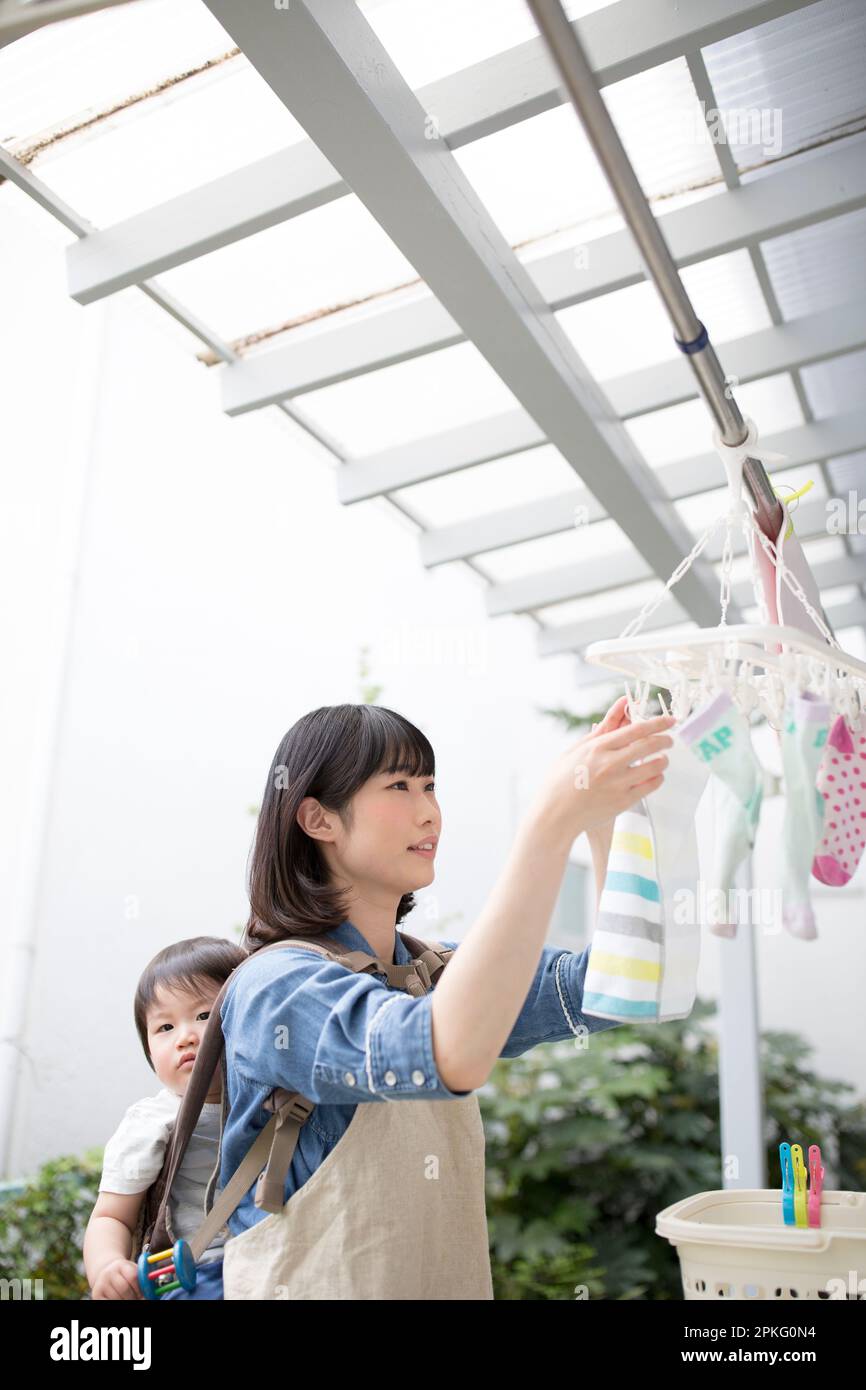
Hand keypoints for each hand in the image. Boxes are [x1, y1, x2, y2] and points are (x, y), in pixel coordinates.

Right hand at [90, 1257, 143, 1299]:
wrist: (105, 1271)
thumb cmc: (124, 1273)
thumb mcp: (131, 1269)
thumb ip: (141, 1277)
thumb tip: (151, 1289)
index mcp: (121, 1265)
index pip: (133, 1276)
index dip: (140, 1288)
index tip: (143, 1293)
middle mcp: (109, 1273)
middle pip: (124, 1289)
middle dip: (133, 1297)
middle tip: (137, 1299)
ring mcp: (101, 1284)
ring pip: (117, 1298)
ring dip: (126, 1301)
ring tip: (129, 1299)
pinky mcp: (96, 1294)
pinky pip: (108, 1302)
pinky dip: (117, 1303)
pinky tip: (120, 1300)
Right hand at [532, 699, 676, 840]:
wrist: (555, 814)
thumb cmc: (562, 780)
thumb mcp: (576, 749)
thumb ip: (602, 728)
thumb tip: (622, 705)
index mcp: (598, 747)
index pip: (636, 729)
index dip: (657, 723)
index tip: (669, 721)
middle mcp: (610, 763)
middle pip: (650, 745)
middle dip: (665, 740)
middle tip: (669, 740)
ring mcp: (618, 783)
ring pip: (655, 766)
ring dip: (663, 760)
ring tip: (662, 759)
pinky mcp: (624, 801)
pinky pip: (651, 785)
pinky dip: (657, 778)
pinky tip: (654, 776)